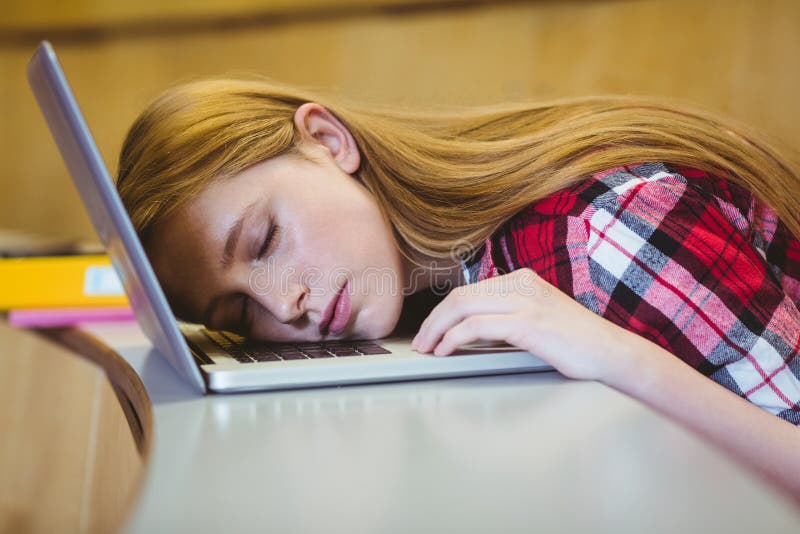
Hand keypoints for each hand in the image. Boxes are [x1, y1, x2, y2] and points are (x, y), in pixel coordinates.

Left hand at [411, 268, 635, 381]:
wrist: (610, 353)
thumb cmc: (575, 343)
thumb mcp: (536, 320)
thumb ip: (505, 318)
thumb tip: (468, 332)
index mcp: (521, 280)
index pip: (469, 291)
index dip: (443, 312)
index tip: (431, 331)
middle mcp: (520, 284)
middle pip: (459, 296)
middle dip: (433, 320)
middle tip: (421, 342)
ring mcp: (524, 301)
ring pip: (461, 307)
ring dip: (437, 330)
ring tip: (427, 349)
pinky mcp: (527, 323)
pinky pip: (476, 327)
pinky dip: (453, 338)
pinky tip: (446, 351)